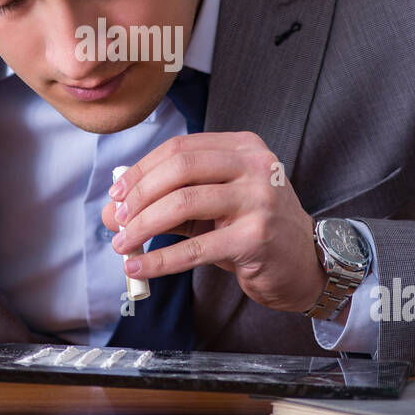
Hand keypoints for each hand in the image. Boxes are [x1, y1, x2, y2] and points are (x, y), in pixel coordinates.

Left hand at [102, 131, 325, 313]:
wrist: (302, 265)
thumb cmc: (251, 230)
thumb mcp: (212, 207)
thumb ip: (167, 202)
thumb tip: (112, 212)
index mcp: (243, 147)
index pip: (181, 148)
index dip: (142, 169)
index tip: (117, 193)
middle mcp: (255, 165)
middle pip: (180, 168)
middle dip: (140, 195)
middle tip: (118, 220)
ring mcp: (259, 199)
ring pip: (184, 203)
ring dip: (144, 226)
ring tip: (122, 245)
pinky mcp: (256, 237)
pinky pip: (196, 248)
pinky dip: (160, 259)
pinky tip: (139, 267)